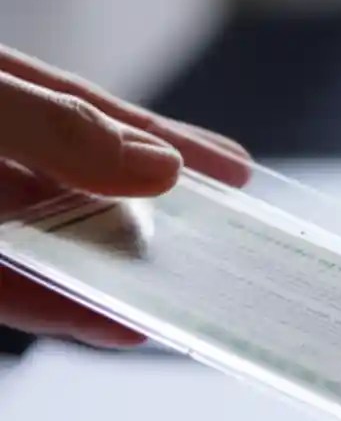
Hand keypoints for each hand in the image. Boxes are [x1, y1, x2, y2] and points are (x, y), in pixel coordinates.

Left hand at [0, 45, 250, 347]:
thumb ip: (57, 127)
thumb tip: (161, 168)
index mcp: (1, 96)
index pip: (96, 116)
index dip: (170, 144)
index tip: (237, 172)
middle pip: (87, 188)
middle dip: (160, 220)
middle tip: (229, 250)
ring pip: (54, 246)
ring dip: (119, 277)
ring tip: (180, 301)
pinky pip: (9, 292)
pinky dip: (61, 310)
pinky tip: (112, 324)